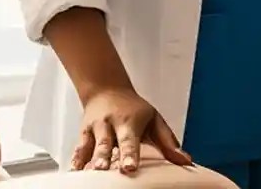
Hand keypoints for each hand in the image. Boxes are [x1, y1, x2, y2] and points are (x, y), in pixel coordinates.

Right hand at [72, 87, 191, 173]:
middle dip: (105, 156)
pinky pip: (78, 148)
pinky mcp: (83, 134)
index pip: (130, 141)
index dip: (129, 154)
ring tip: (90, 171)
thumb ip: (168, 142)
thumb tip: (185, 161)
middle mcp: (110, 124)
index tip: (130, 167)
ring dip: (89, 158)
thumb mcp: (154, 120)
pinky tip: (74, 171)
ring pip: (90, 145)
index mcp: (129, 122)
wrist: (107, 89)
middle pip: (107, 143)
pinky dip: (75, 159)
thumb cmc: (133, 108)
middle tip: (105, 168)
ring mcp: (95, 129)